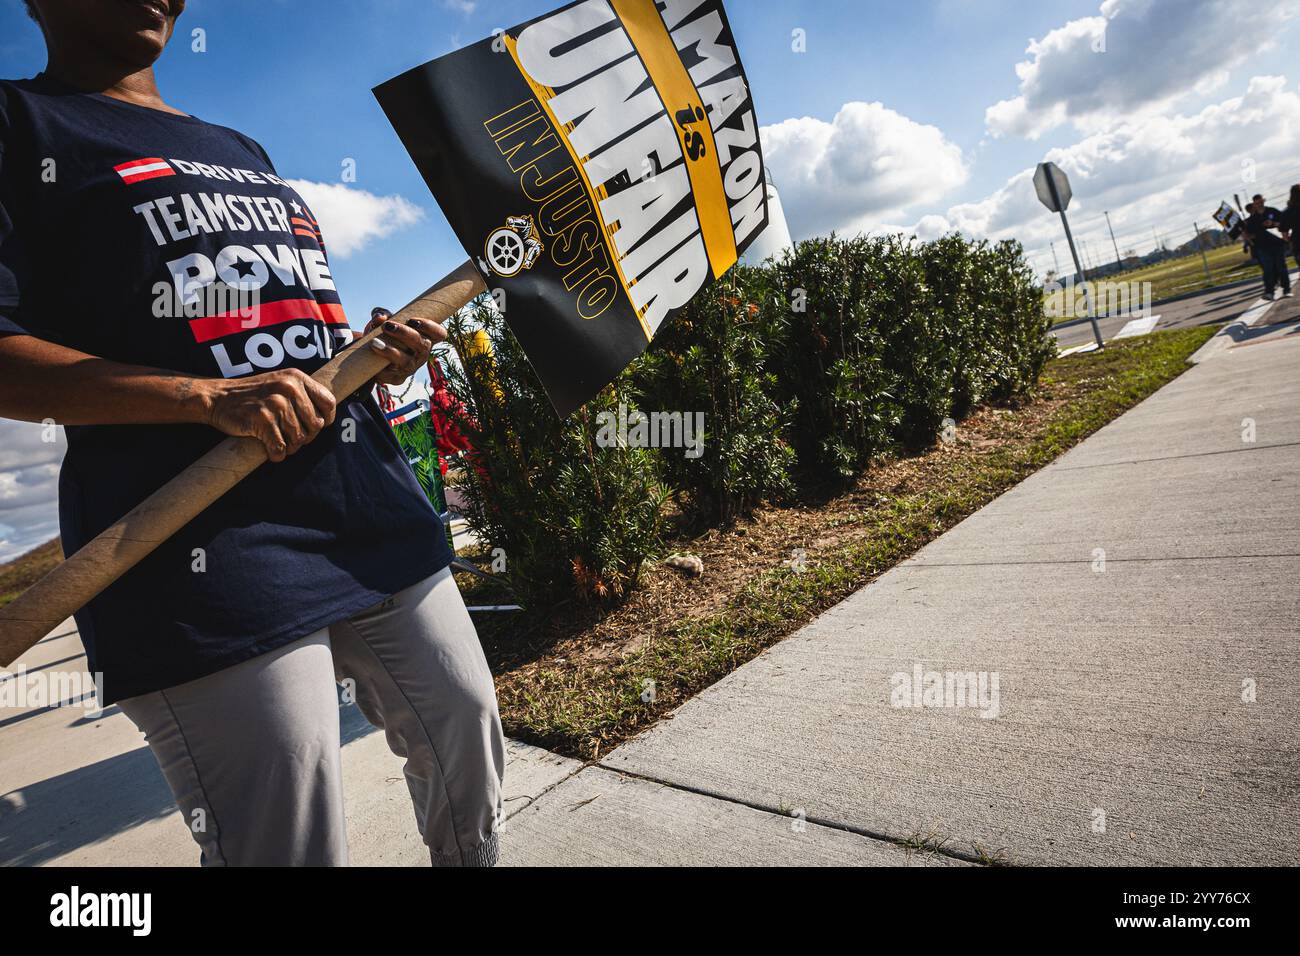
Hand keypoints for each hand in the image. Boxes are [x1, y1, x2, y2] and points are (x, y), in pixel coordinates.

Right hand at [201, 368, 336, 461]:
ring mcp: (276, 404)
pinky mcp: (263, 420)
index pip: (329, 402)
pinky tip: (271, 451)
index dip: (326, 419)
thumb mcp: (280, 384)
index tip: (315, 426)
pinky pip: (281, 447)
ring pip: (299, 439)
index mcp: (296, 378)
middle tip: (292, 438)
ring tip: (279, 443)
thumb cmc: (252, 395)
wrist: (217, 398)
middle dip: (306, 437)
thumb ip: (302, 395)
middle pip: (316, 425)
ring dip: (291, 447)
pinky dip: (277, 455)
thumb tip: (326, 419)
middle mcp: (289, 388)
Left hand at [363, 314, 445, 385]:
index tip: (412, 321)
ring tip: (375, 342)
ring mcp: (410, 368)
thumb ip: (381, 315)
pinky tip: (372, 356)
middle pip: (422, 345)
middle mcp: (421, 355)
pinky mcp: (397, 379)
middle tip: (387, 326)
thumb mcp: (384, 322)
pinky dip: (381, 364)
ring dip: (391, 350)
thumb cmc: (385, 336)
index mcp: (424, 339)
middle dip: (405, 333)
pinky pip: (391, 373)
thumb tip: (380, 317)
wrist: (373, 359)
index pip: (439, 334)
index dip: (431, 327)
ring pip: (406, 360)